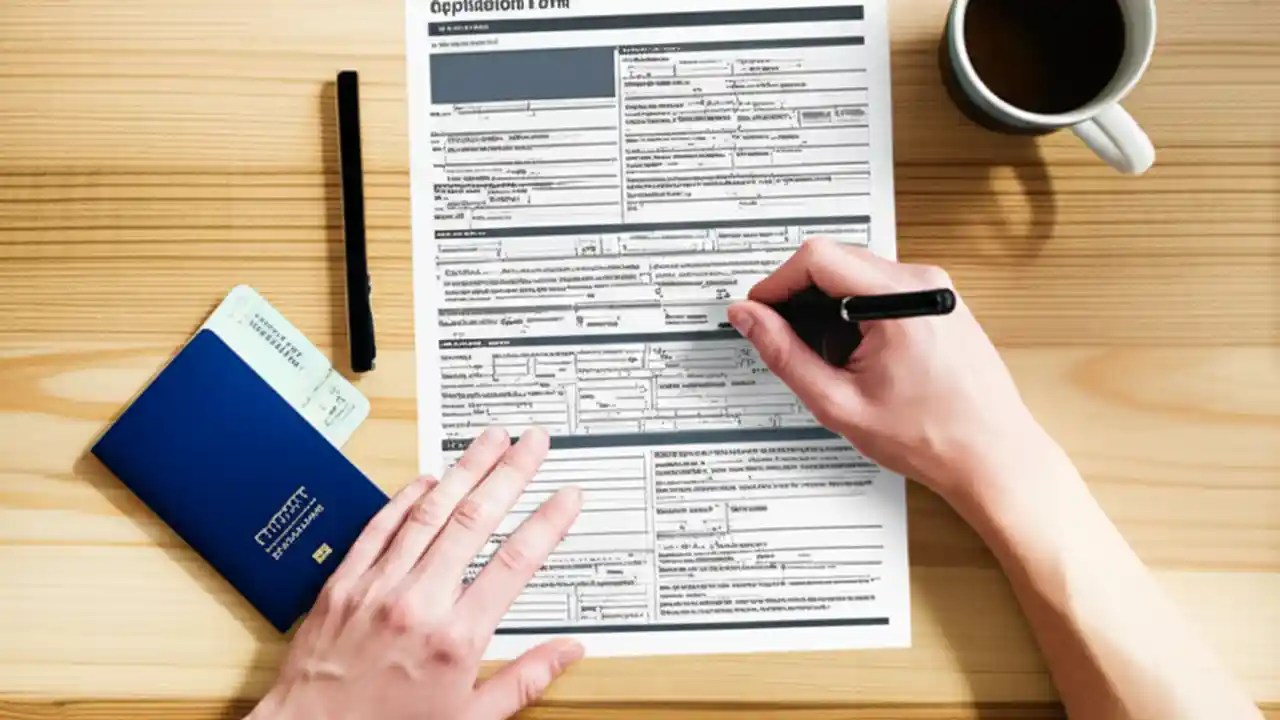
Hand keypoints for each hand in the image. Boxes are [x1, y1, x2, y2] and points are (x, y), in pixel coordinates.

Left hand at [248, 427, 583, 719]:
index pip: (516, 564)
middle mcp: (418, 605)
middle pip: (475, 521)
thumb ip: (523, 681)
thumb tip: (568, 654)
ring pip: (429, 513)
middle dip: (510, 474)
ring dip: (464, 470)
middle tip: (532, 442)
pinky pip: (378, 527)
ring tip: (489, 439)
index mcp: (456, 640)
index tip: (567, 497)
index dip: (548, 523)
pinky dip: (405, 498)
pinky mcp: (343, 584)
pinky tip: (428, 478)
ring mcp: (377, 589)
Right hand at [727, 238, 1049, 503]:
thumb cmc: (931, 437)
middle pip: (836, 259)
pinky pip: (881, 288)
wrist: (989, 456)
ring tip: (834, 358)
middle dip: (801, 298)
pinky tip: (861, 356)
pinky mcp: (939, 300)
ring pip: (856, 274)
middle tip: (789, 343)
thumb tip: (749, 318)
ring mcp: (936, 289)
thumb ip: (785, 354)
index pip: (817, 257)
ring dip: (830, 308)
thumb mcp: (839, 402)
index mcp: (900, 300)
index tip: (760, 312)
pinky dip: (857, 314)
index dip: (777, 283)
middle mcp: (924, 282)